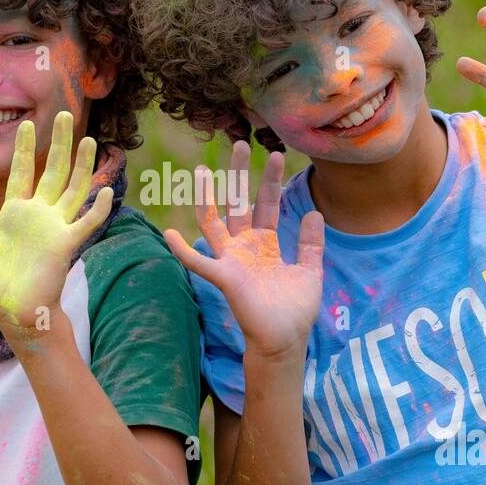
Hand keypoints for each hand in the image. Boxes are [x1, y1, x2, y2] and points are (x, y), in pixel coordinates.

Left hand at [0, 111, 112, 327]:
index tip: (27, 124)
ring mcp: (55, 228)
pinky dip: (97, 208)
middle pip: (53, 172)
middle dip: (58, 144)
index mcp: (15, 215)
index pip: (22, 174)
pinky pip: (86, 223)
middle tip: (63, 116)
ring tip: (89, 140)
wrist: (14, 313)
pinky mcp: (66, 245)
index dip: (25, 149)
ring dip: (82, 165)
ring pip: (73, 189)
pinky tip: (106, 190)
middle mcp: (38, 216)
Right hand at [164, 141, 324, 356]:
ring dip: (206, 197)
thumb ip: (311, 244)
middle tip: (240, 143)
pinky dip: (184, 250)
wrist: (285, 341)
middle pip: (239, 203)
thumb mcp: (310, 271)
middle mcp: (245, 247)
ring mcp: (232, 261)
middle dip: (239, 174)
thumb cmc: (294, 311)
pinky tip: (170, 234)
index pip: (267, 205)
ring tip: (199, 171)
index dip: (271, 181)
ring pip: (214, 222)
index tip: (277, 155)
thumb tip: (315, 212)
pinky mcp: (224, 278)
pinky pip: (199, 262)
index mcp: (265, 244)